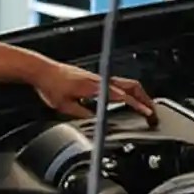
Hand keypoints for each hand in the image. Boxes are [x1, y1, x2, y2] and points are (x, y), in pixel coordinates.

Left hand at [31, 61, 157, 124]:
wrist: (41, 70)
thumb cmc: (50, 85)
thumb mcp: (64, 106)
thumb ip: (82, 115)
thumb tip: (96, 123)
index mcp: (95, 87)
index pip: (123, 96)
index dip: (138, 105)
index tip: (148, 113)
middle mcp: (99, 79)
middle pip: (131, 85)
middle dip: (145, 98)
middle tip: (152, 111)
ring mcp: (97, 77)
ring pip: (125, 83)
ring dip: (137, 94)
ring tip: (143, 106)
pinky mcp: (93, 77)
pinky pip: (116, 83)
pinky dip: (127, 91)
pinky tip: (124, 99)